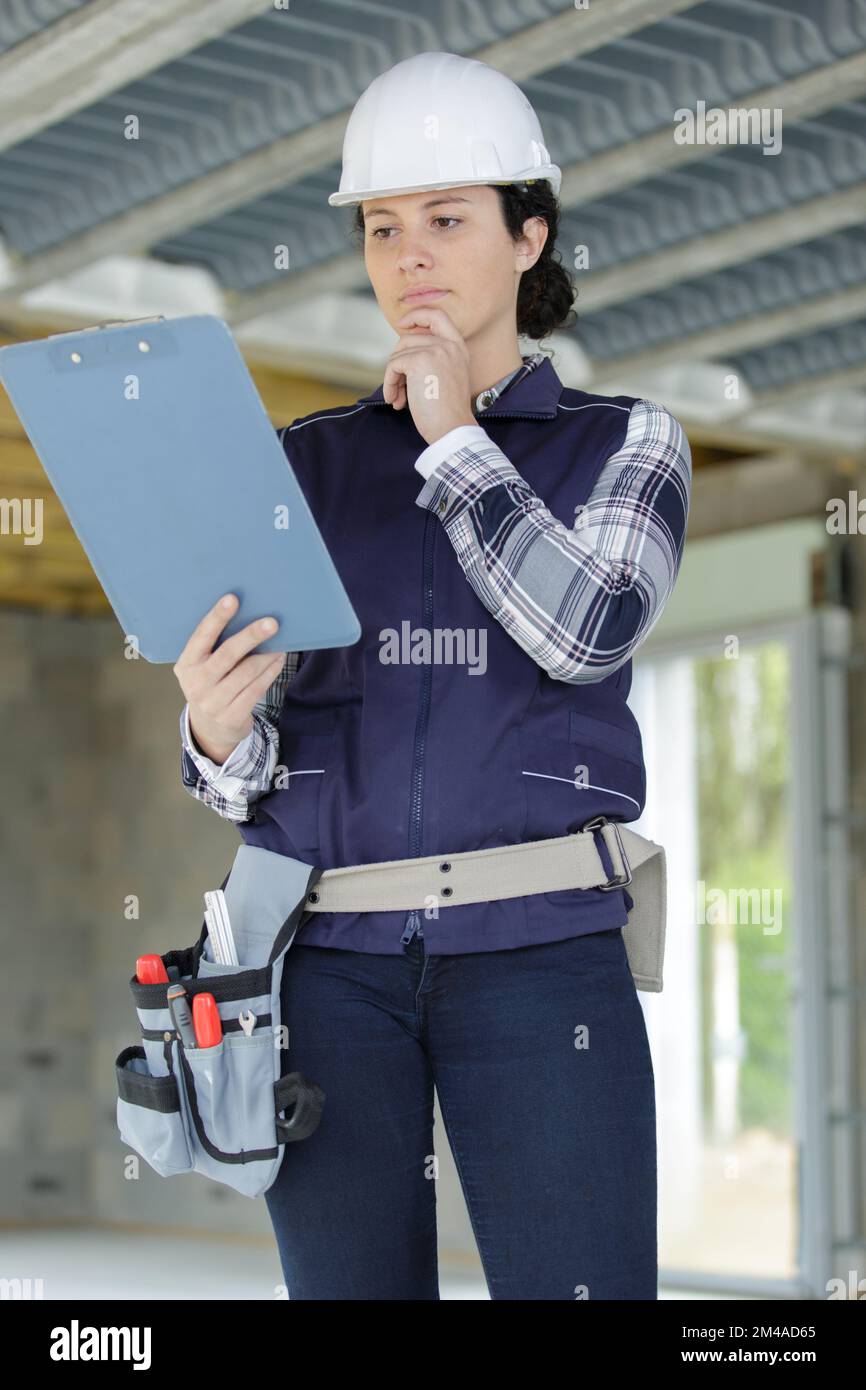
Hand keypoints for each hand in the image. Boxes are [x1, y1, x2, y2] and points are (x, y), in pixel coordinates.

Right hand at [174, 594, 285, 763]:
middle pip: (228, 654)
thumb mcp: (203, 668)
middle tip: (272, 623)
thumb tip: (250, 615)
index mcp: (186, 664)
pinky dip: (270, 672)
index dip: (217, 617)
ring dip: (267, 655)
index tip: (232, 599)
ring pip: (247, 672)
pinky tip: (278, 660)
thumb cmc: (211, 684)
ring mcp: (213, 702)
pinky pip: (256, 689)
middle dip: (251, 636)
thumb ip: (216, 647)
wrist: (209, 729)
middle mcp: (196, 683)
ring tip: (281, 642)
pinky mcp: (232, 716)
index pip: (201, 636)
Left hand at [383, 304, 475, 445]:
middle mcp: (448, 345)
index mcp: (458, 348)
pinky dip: (389, 384)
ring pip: (398, 354)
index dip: (417, 315)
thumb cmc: (448, 412)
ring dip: (393, 378)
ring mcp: (435, 350)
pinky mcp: (419, 361)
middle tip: (399, 388)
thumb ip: (432, 359)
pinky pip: (392, 366)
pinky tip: (396, 401)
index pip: (437, 316)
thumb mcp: (446, 377)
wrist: (452, 428)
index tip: (403, 324)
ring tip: (399, 398)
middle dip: (398, 362)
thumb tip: (402, 350)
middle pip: (408, 338)